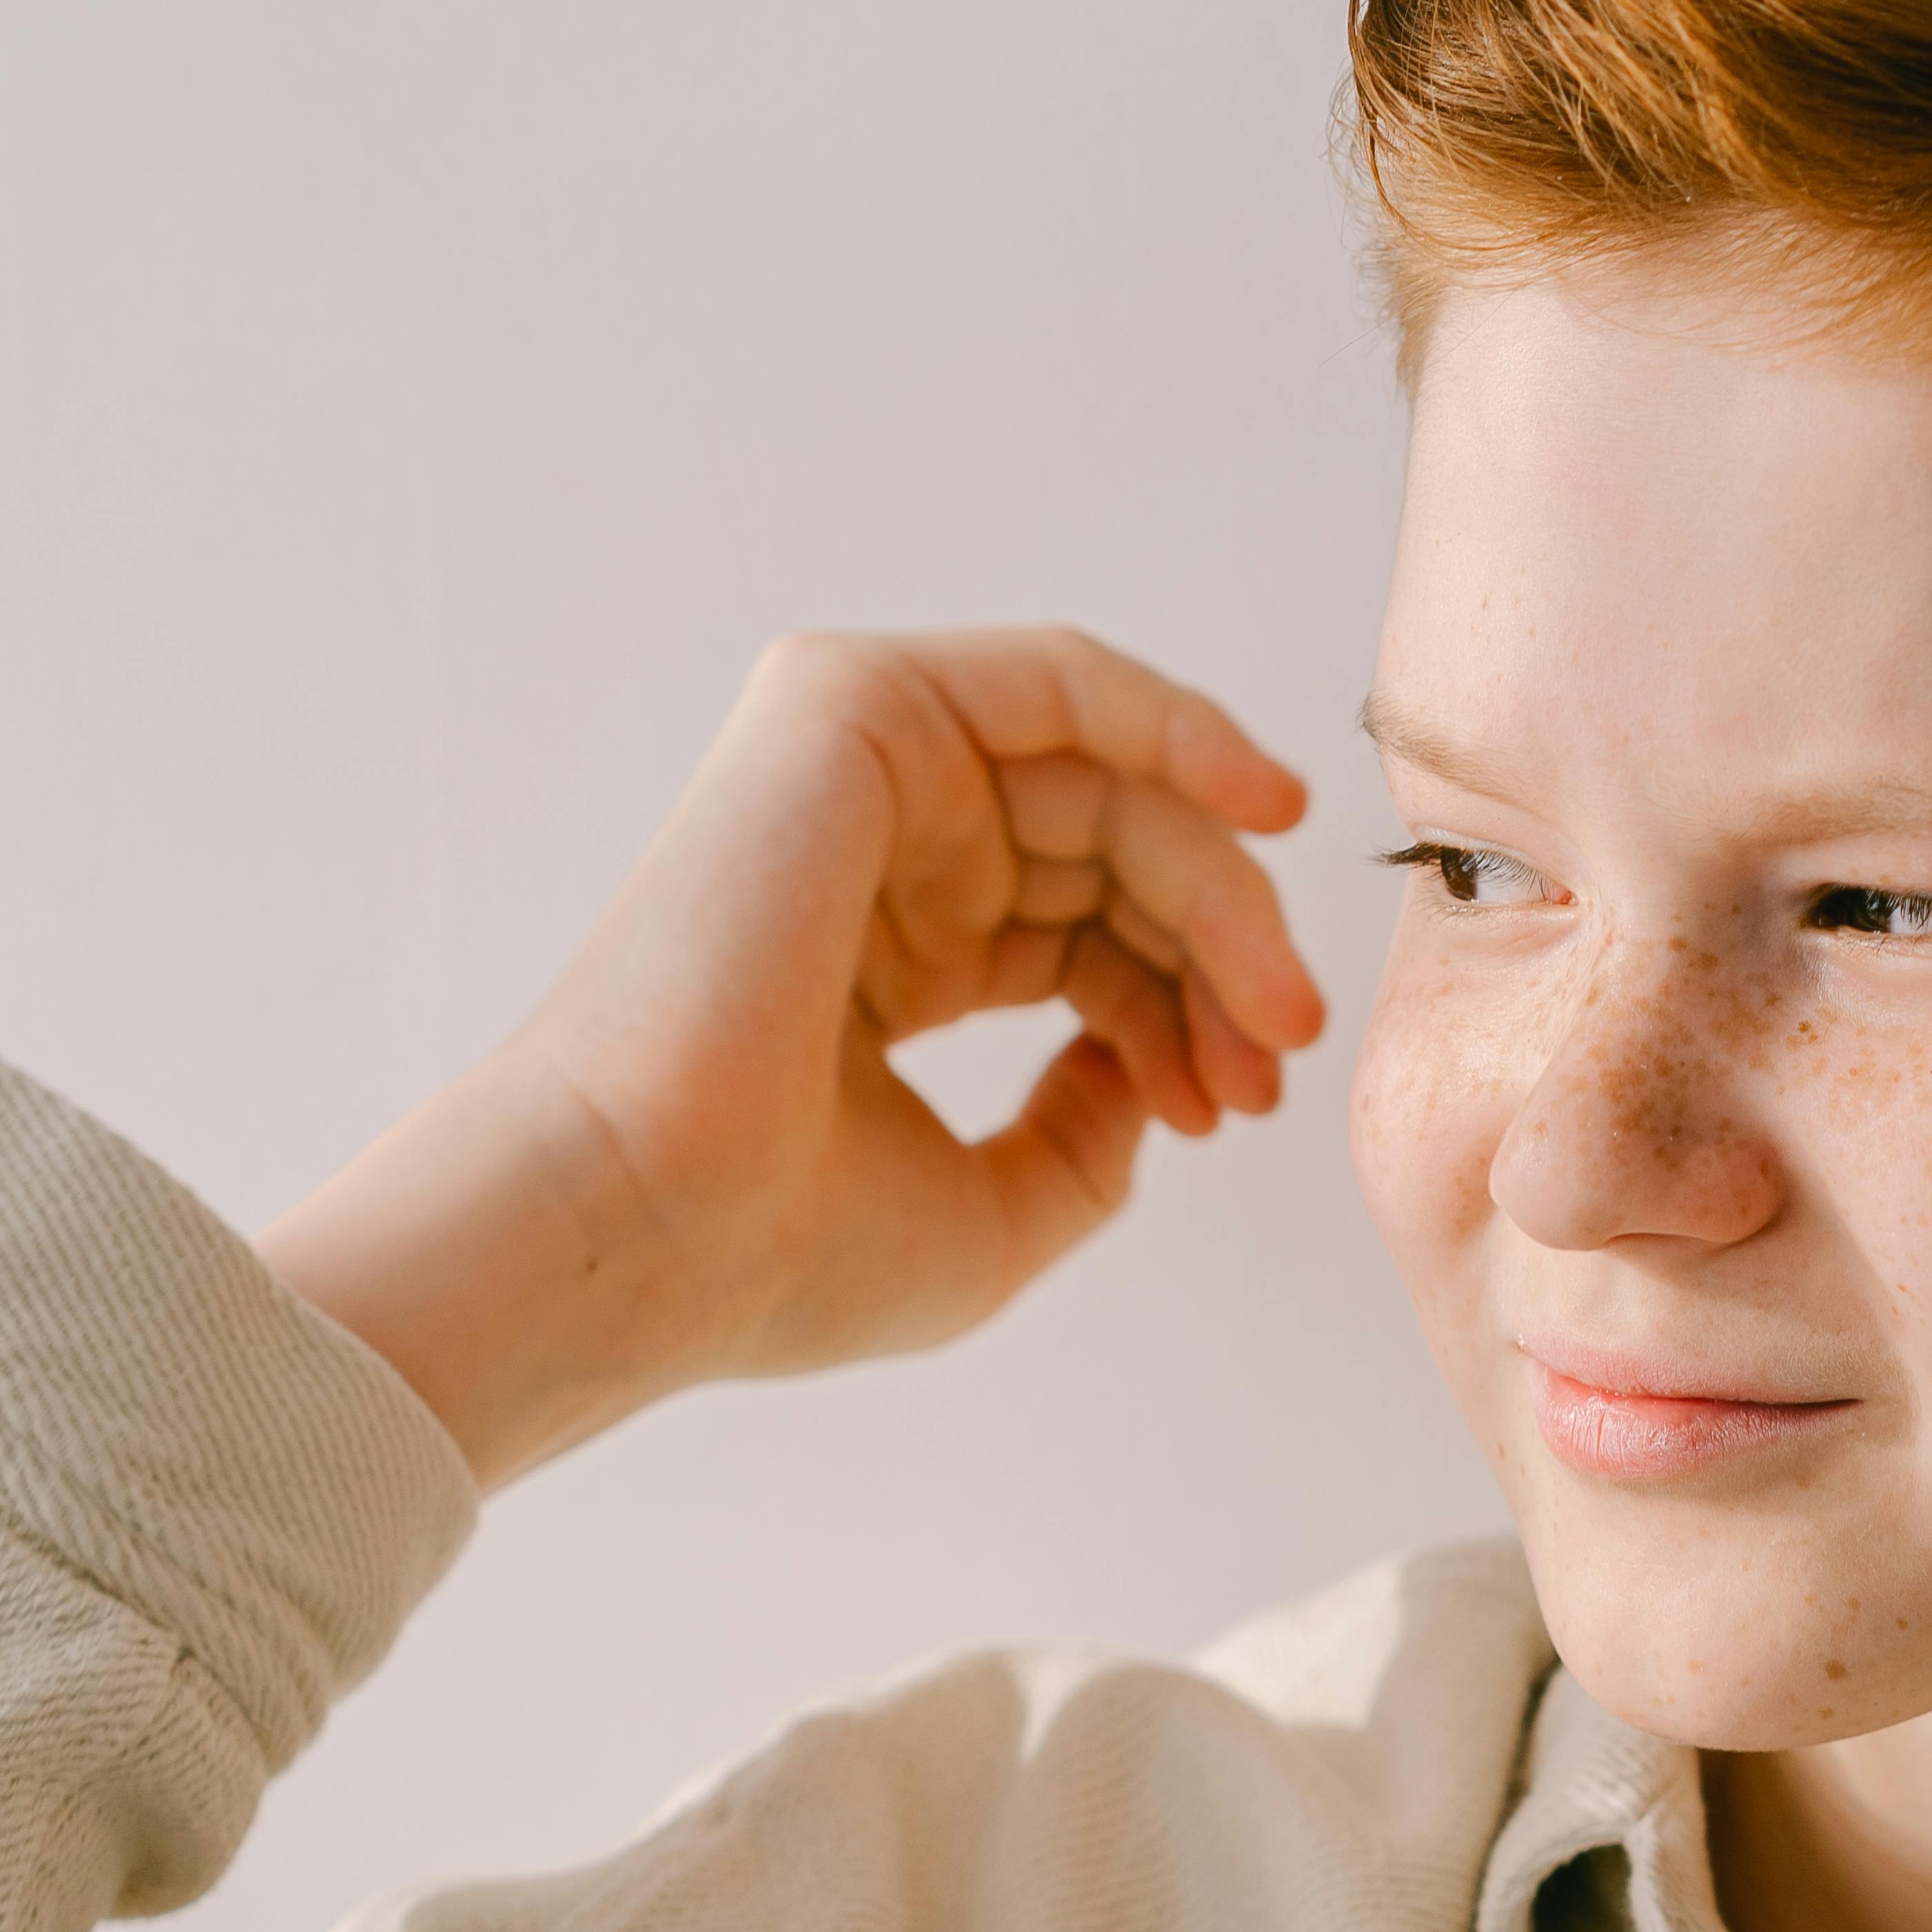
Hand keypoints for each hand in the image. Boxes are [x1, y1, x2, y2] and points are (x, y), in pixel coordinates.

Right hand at [261, 629, 1325, 1483]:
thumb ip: (1088, 1131)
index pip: (1092, 934)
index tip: (1237, 1104)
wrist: (648, 1231)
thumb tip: (1148, 1060)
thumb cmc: (778, 1251)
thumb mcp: (999, 1210)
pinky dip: (1174, 724)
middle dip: (1224, 947)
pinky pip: (1055, 680)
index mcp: (890, 957)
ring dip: (1218, 881)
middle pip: (1115, 852)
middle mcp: (875, 856)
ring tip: (1277, 1003)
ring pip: (1108, 782)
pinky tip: (1261, 808)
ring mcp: (855, 774)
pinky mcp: (844, 711)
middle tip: (1282, 1049)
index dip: (1187, 1006)